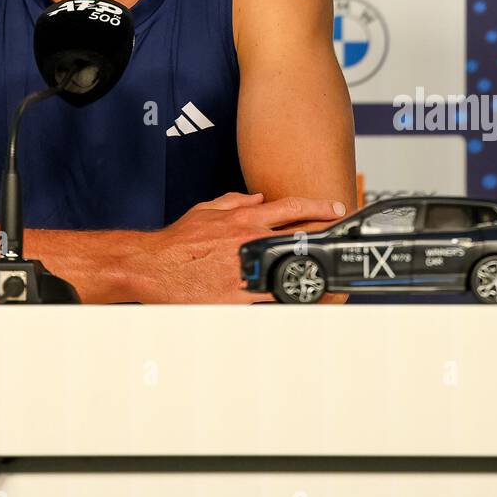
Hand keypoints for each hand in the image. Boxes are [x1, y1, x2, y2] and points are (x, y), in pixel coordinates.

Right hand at [140, 191, 347, 303]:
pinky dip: (288, 297)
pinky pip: (272, 297)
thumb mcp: (205, 210)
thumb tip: (257, 198)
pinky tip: (303, 298)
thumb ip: (233, 201)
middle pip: (300, 235)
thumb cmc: (177, 241)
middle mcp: (249, 241)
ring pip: (292, 268)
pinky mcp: (239, 296)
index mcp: (243, 219)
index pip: (291, 207)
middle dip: (326, 234)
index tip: (335, 208)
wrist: (154, 266)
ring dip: (312, 269)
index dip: (318, 206)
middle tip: (343, 237)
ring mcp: (247, 269)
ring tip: (332, 272)